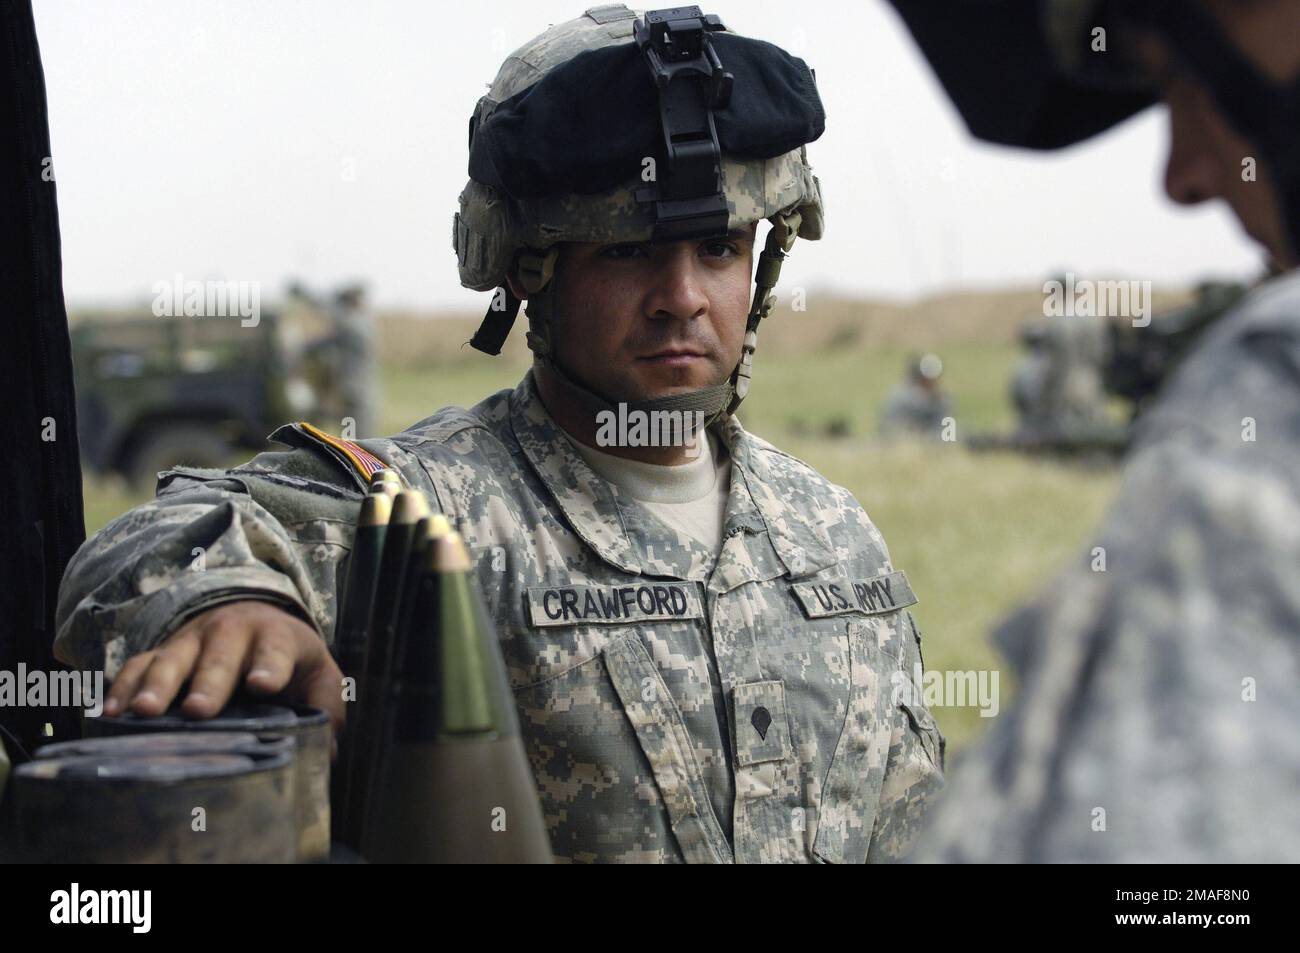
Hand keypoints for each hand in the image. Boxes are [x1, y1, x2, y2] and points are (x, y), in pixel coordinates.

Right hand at [103, 601, 344, 747]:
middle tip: (199, 710)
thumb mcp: (319, 673)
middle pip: (219, 657)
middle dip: (208, 682)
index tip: (263, 684)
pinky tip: (112, 712)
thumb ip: (327, 707)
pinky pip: (139, 665)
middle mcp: (232, 633)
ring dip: (158, 685)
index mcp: (276, 638)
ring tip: (145, 712)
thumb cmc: (289, 656)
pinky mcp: (163, 649)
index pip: (275, 652)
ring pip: (173, 658)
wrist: (255, 614)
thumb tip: (329, 751)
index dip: (269, 667)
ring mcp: (193, 640)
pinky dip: (124, 686)